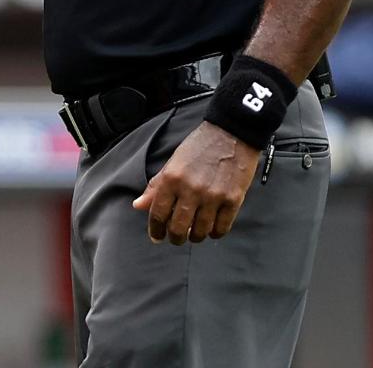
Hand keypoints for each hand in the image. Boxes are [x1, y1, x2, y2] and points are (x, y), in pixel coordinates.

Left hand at [133, 120, 260, 244]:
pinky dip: (215, 233)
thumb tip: (138, 205)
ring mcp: (213, 196)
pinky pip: (222, 227)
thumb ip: (156, 186)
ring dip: (196, 237)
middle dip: (175, 238)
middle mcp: (191, 189)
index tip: (156, 237)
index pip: (158, 213)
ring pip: (200, 231)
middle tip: (176, 238)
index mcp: (171, 178)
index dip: (155, 230)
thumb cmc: (199, 146)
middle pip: (178, 228)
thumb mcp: (172, 162)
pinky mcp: (233, 200)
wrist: (231, 133)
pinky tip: (211, 229)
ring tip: (194, 234)